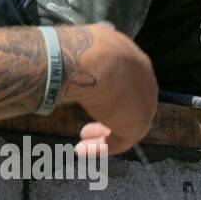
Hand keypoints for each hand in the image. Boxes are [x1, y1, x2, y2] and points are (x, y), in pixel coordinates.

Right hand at [54, 24, 156, 156]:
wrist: (93, 61)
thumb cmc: (79, 50)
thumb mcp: (80, 48)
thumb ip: (78, 56)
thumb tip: (54, 55)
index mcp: (129, 54)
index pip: (122, 77)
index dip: (105, 91)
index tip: (86, 99)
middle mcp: (143, 75)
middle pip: (128, 100)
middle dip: (108, 114)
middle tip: (86, 127)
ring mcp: (146, 100)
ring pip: (125, 122)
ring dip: (102, 134)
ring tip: (80, 145)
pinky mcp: (139, 123)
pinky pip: (120, 140)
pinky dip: (101, 147)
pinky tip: (80, 150)